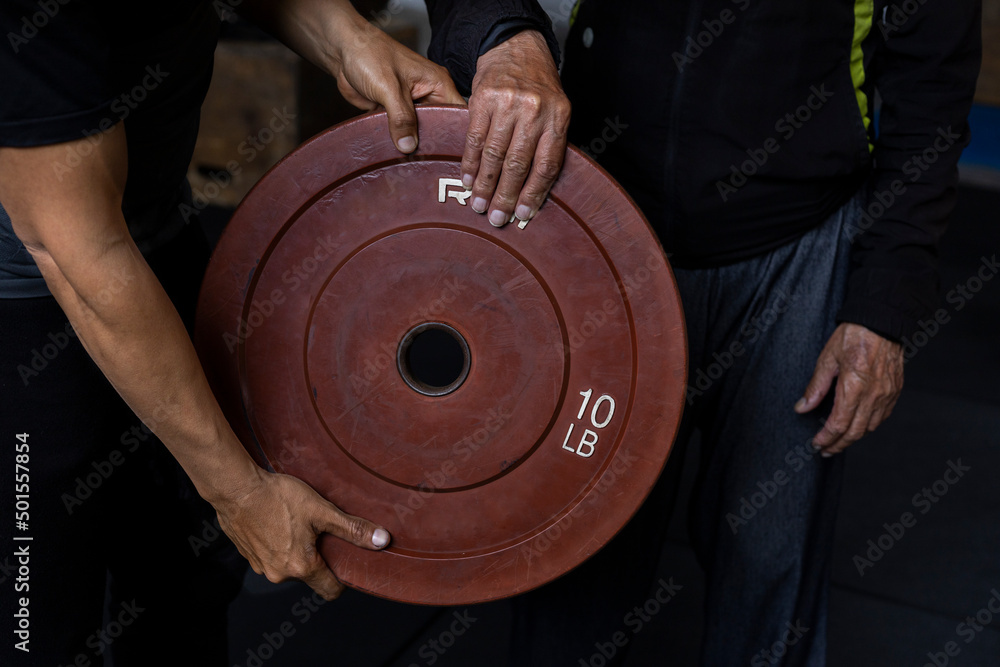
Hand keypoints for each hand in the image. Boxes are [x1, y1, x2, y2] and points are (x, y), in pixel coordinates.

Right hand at [214, 467, 389, 599]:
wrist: (236, 488)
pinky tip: (279, 522)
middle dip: (318, 556)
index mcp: (301, 567)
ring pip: (290, 565)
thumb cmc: (278, 497)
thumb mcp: (321, 510)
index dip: (342, 580)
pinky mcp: (249, 556)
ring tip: (297, 523)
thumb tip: (382, 540)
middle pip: (310, 575)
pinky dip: (279, 544)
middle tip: (321, 530)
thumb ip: (352, 529)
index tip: (345, 562)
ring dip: (296, 549)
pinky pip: (272, 557)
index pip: (330, 591)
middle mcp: (279, 574)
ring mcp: (261, 567)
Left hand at [331, 13, 463, 152]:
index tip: (454, 154)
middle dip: (433, 144)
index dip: (458, 133)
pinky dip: (396, 141)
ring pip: (418, 132)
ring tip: (415, 163)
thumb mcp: (390, 88)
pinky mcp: (394, 113)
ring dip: (412, 144)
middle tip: (431, 163)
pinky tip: (396, 155)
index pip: (457, 113)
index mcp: (437, 84)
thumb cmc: (370, 54)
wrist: (342, 50)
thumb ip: (401, 118)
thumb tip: (408, 146)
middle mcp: (427, 95)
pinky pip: (400, 132)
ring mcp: (410, 105)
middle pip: (439, 127)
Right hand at [463, 30, 570, 226]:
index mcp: (558, 117)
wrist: (516, 48)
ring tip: (479, 204)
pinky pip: (475, 140)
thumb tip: (534, 190)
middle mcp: (534, 111)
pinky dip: (470, 164)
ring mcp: (507, 104)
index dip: (534, 194)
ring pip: (494, 155)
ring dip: (485, 185)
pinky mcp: (483, 100)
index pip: (546, 165)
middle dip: (505, 196)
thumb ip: (548, 144)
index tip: (523, 214)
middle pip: (518, 164)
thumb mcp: (556, 110)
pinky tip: (468, 180)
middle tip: (497, 218)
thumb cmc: (537, 86)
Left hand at [795, 323, 904, 455]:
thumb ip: (815, 387)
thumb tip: (802, 407)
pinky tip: (858, 425)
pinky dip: (869, 425)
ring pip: (870, 427)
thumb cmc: (853, 336)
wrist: (882, 322)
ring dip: (853, 437)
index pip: (839, 424)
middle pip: (855, 432)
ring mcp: (887, 394)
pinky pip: (882, 416)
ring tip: (839, 441)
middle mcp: (873, 395)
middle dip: (839, 445)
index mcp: (854, 387)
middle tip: (825, 451)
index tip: (816, 444)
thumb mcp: (827, 359)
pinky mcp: (895, 391)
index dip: (826, 438)